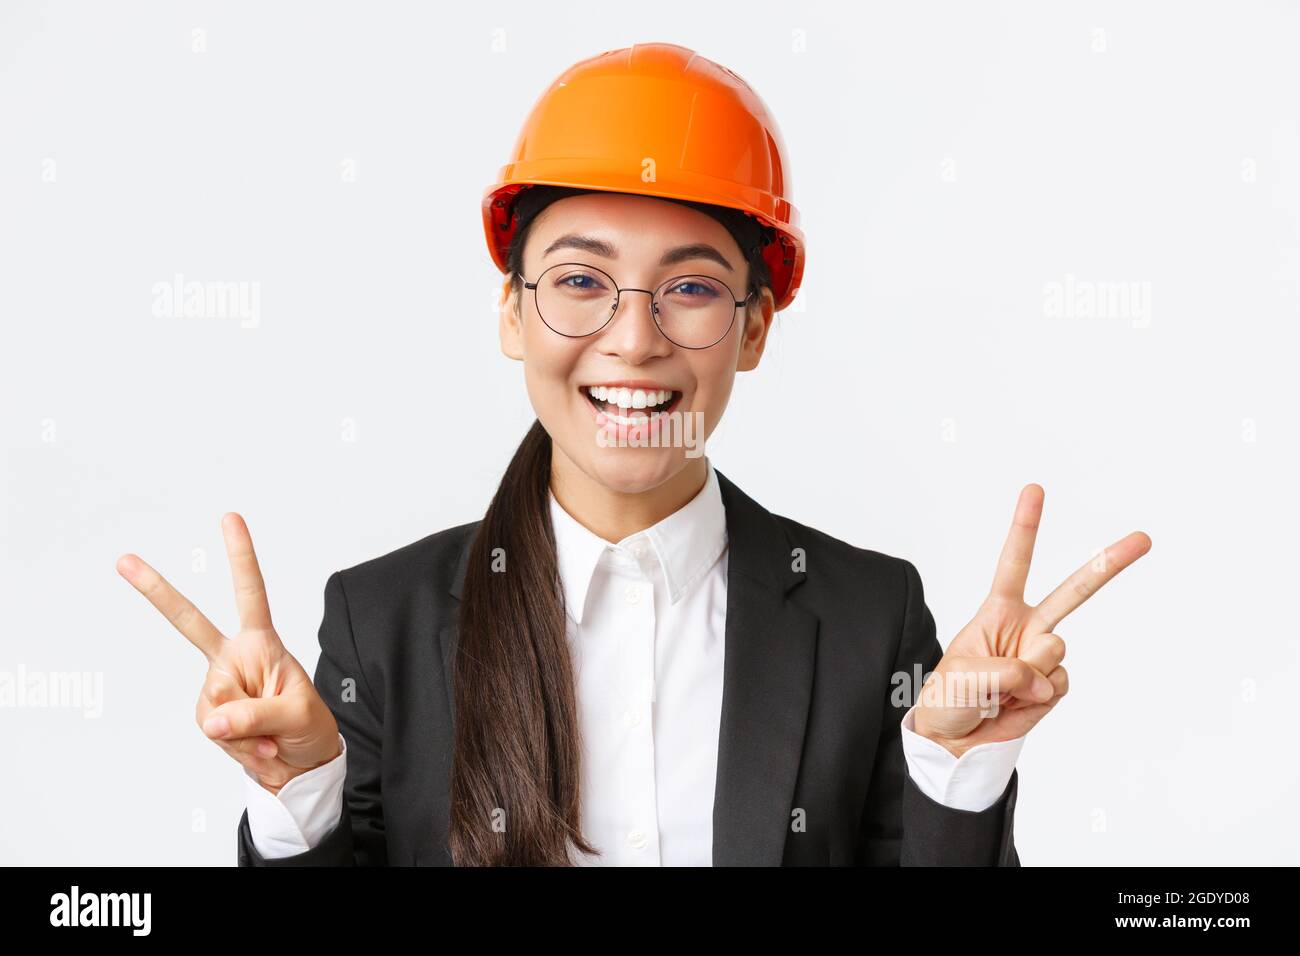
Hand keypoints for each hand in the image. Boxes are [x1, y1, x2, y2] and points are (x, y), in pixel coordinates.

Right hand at [116, 513, 340, 792]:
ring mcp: (217, 686)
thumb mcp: (297, 717)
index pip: (251, 594)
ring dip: (248, 734)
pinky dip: (241, 749)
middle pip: (189, 623)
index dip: (241, 557)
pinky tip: (259, 748)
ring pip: (217, 709)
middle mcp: (234, 658)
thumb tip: (213, 723)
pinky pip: (216, 734)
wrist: (301, 762)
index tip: (230, 518)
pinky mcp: (209, 716)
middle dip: (156, 591)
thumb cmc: (308, 728)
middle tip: (124, 560)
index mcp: (262, 643)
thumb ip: (256, 716)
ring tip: (272, 736)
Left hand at [913, 484, 1150, 756]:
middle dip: (1108, 564)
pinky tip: (1016, 703)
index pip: (1014, 562)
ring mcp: (1043, 656)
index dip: (1026, 527)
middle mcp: (1027, 627)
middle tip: (1143, 539)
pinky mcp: (1053, 686)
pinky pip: (1057, 684)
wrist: (954, 743)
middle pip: (1073, 591)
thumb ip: (1006, 670)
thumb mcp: (961, 677)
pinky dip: (1037, 697)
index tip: (1035, 489)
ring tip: (1000, 691)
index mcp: (998, 612)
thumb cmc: (948, 701)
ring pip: (1055, 649)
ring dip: (1027, 673)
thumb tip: (1044, 676)